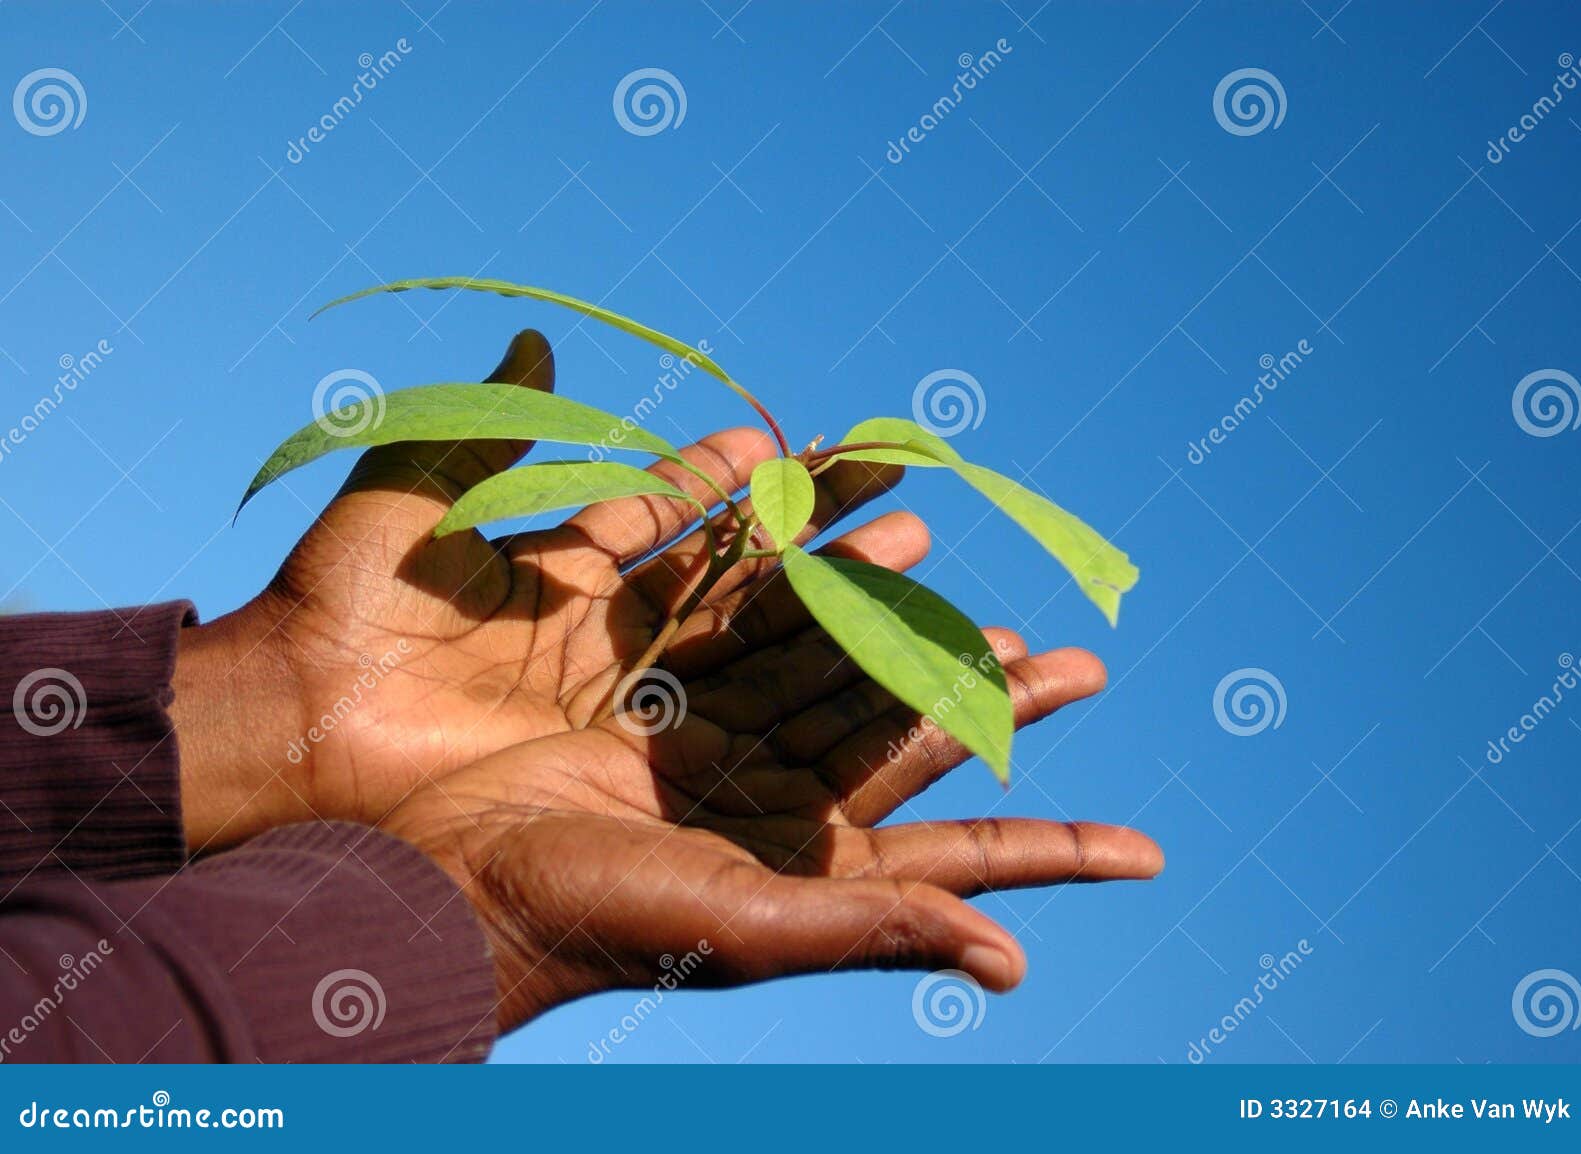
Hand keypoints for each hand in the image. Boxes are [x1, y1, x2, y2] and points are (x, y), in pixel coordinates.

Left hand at [171, 330, 914, 849]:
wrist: (297, 725)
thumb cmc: (338, 606)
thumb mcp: (412, 491)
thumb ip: (486, 421)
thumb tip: (534, 337)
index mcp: (558, 566)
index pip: (662, 507)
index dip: (720, 473)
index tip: (784, 437)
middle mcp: (602, 631)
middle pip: (726, 568)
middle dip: (809, 526)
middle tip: (890, 483)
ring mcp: (619, 693)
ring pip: (743, 633)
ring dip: (824, 591)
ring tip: (906, 549)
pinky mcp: (627, 751)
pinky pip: (725, 704)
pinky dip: (791, 671)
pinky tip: (861, 637)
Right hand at [380, 534, 1161, 1029]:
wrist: (432, 868)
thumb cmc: (590, 918)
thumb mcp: (743, 927)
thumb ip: (874, 925)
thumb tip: (1009, 958)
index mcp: (804, 862)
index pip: (953, 852)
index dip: (1046, 846)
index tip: (1144, 851)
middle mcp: (769, 790)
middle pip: (907, 732)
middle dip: (989, 702)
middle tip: (1081, 666)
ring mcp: (709, 719)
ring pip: (829, 646)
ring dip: (891, 606)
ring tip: (955, 560)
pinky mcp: (645, 660)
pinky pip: (728, 586)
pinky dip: (776, 545)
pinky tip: (819, 507)